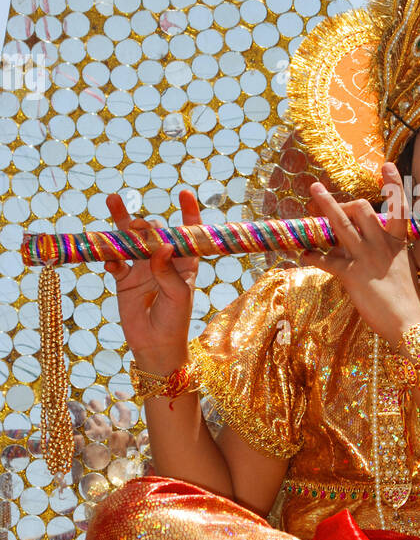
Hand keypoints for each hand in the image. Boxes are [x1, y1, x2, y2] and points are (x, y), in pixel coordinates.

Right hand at [104, 190, 200, 372]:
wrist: (156, 346)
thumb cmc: (175, 321)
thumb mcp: (178, 296)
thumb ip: (167, 271)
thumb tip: (162, 246)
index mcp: (185, 262)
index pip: (188, 232)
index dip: (188, 212)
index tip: (184, 193)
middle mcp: (163, 261)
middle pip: (153, 232)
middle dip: (146, 223)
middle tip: (138, 226)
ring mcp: (142, 268)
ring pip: (130, 239)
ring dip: (122, 223)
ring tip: (113, 202)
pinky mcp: (125, 279)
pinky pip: (115, 261)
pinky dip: (110, 256)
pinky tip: (110, 259)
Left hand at [297, 164, 419, 345]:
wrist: (410, 325)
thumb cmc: (407, 303)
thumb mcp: (401, 271)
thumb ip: (384, 257)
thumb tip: (360, 252)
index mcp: (398, 243)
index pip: (399, 207)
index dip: (393, 184)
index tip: (387, 164)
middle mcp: (382, 245)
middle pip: (362, 209)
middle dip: (343, 201)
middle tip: (325, 198)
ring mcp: (367, 258)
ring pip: (341, 225)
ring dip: (325, 206)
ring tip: (314, 191)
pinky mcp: (352, 275)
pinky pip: (327, 260)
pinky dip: (312, 256)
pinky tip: (303, 254)